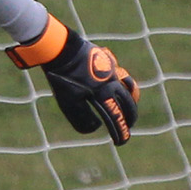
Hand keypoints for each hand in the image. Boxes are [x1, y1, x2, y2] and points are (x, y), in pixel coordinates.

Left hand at [6, 15, 138, 144]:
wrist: (60, 48)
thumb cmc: (63, 77)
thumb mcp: (69, 103)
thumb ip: (82, 119)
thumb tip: (96, 127)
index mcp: (104, 93)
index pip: (116, 117)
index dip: (120, 131)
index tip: (121, 142)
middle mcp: (112, 81)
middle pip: (128, 102)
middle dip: (130, 116)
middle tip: (129, 125)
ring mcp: (111, 68)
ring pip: (127, 84)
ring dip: (130, 97)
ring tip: (129, 104)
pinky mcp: (106, 58)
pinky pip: (118, 72)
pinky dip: (120, 81)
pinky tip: (116, 84)